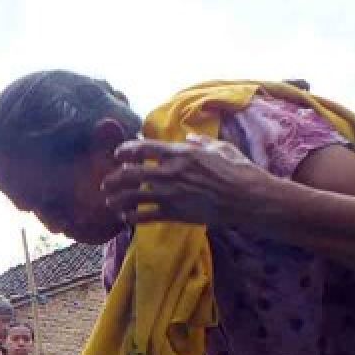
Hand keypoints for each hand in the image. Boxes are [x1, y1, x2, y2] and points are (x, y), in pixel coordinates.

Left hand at [103, 134, 273, 227]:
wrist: (248, 199)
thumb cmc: (239, 170)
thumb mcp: (221, 148)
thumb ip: (201, 142)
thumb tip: (189, 137)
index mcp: (181, 153)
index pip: (144, 148)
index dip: (127, 150)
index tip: (118, 153)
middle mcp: (171, 172)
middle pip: (132, 174)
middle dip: (114, 178)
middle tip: (106, 182)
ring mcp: (171, 194)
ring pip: (133, 196)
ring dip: (117, 199)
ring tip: (109, 201)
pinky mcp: (175, 213)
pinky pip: (146, 216)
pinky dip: (132, 217)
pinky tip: (125, 218)